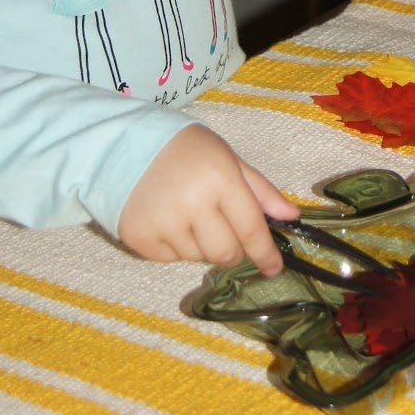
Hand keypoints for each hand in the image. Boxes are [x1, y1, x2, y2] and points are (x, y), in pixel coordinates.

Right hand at [118, 124, 297, 271]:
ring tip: (187, 214)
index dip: (266, 253)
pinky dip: (175, 247)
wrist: (124, 145)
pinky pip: (170, 260)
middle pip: (226, 253)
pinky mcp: (140, 238)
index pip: (251, 229)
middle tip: (224, 230)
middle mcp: (193, 204)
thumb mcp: (227, 158)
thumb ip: (260, 190)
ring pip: (198, 258)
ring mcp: (164, 223)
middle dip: (233, 249)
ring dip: (201, 245)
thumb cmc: (185, 149)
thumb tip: (290, 216)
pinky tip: (167, 220)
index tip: (274, 268)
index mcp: (221, 179)